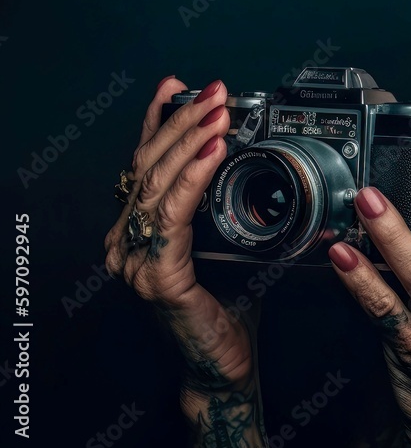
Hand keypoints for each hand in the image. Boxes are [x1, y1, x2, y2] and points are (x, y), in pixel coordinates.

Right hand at [104, 77, 255, 394]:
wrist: (225, 361)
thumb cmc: (229, 303)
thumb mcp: (228, 238)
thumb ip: (223, 203)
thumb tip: (245, 159)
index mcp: (140, 229)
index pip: (145, 163)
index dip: (161, 121)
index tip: (179, 86)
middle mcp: (127, 241)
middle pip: (149, 165)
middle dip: (183, 121)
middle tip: (214, 91)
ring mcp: (135, 259)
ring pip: (158, 183)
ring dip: (190, 141)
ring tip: (217, 112)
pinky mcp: (156, 276)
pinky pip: (173, 215)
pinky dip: (194, 178)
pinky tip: (213, 152)